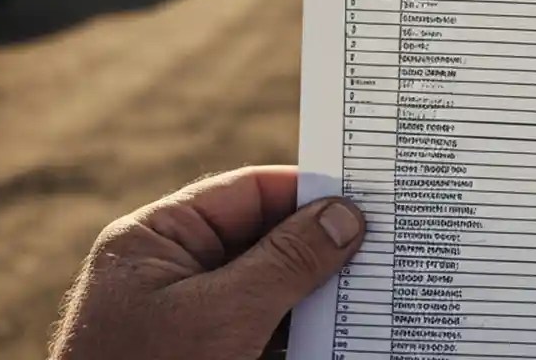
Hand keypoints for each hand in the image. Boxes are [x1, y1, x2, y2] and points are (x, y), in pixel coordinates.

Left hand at [49, 166, 364, 359]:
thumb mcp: (225, 314)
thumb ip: (287, 260)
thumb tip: (345, 216)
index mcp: (154, 239)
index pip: (246, 192)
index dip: (307, 191)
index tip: (365, 198)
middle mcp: (170, 271)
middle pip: (264, 237)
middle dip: (319, 245)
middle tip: (381, 245)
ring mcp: (187, 317)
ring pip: (270, 286)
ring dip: (317, 291)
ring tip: (372, 288)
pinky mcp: (206, 354)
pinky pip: (264, 327)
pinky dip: (302, 329)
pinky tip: (342, 331)